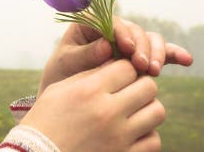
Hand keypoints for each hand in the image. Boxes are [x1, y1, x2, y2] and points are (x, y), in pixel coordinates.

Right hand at [22, 59, 164, 151]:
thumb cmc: (46, 120)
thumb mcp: (61, 89)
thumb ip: (90, 75)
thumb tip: (115, 63)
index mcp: (90, 90)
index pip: (127, 67)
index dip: (124, 68)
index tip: (118, 75)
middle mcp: (108, 112)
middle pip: (148, 86)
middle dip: (140, 85)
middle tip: (129, 91)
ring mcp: (119, 137)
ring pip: (157, 111)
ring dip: (147, 108)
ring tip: (133, 111)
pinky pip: (154, 140)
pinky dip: (147, 134)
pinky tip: (132, 132)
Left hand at [37, 16, 192, 95]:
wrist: (65, 92)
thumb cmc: (61, 74)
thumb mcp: (66, 63)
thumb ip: (84, 54)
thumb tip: (106, 47)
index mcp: (91, 23)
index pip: (111, 21)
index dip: (121, 32)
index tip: (126, 49)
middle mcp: (112, 29)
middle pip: (135, 30)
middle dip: (141, 47)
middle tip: (143, 67)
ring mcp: (128, 42)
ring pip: (149, 39)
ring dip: (156, 53)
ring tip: (154, 72)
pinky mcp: (140, 56)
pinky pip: (159, 52)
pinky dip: (173, 54)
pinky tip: (187, 60)